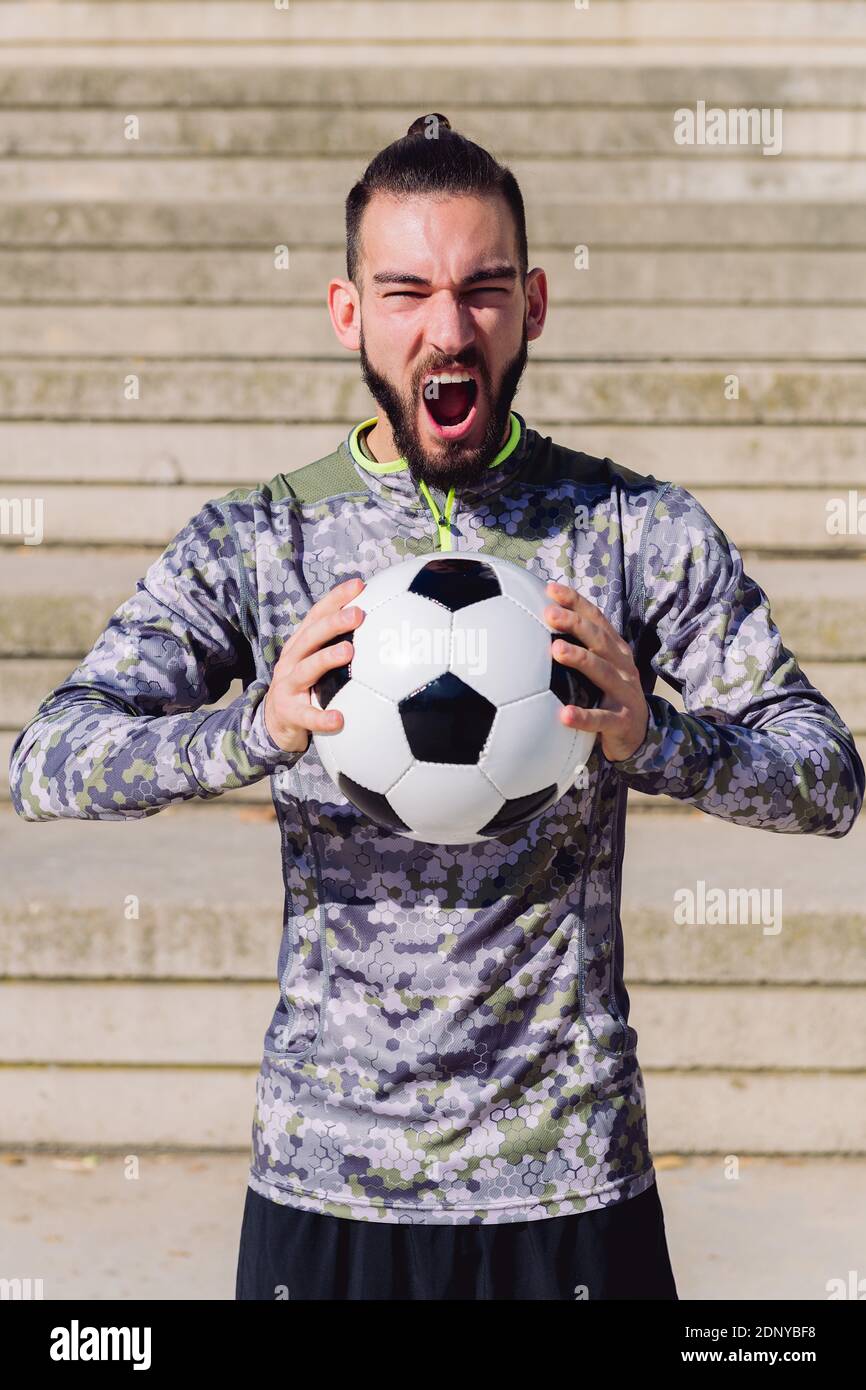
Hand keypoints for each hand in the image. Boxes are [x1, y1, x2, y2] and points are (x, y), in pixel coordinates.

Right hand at [263, 576, 365, 753]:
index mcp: (301, 645)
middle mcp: (291, 660)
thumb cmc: (306, 687)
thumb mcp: (317, 664)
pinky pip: (307, 716)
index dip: (336, 598)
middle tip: (358, 614)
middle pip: (311, 636)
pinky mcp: (289, 713)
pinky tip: (339, 719)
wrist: (275, 723)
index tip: (359, 585)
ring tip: (348, 651)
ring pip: (306, 669)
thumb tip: (384, 627)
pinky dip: (322, 718)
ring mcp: (287, 686)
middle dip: (333, 622)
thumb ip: (341, 646)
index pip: (317, 615)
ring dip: (326, 658)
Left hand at [544, 579, 648, 762]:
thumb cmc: (608, 695)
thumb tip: (536, 627)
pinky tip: (564, 715)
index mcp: (615, 650)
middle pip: (599, 639)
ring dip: (580, 659)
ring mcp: (625, 693)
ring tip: (557, 649)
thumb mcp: (599, 668)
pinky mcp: (623, 721)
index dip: (576, 602)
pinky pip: (602, 719)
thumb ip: (578, 649)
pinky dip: (584, 717)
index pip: (596, 620)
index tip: (551, 589)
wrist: (639, 734)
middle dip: (575, 623)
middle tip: (549, 613)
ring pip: (602, 672)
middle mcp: (622, 666)